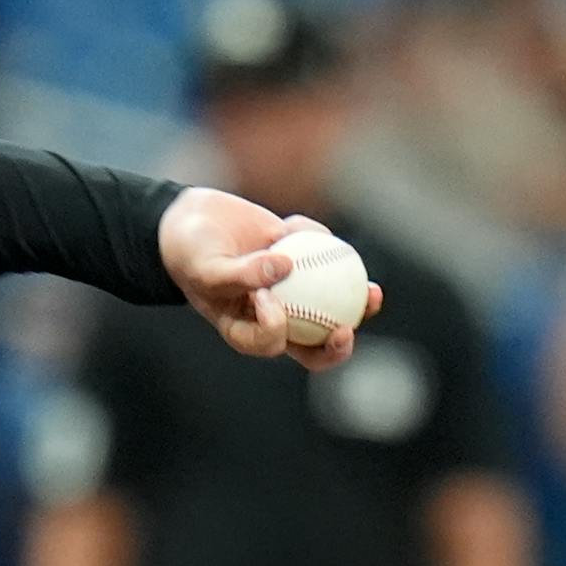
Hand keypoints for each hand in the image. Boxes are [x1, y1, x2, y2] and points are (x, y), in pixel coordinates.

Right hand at [157, 188, 382, 370]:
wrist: (192, 219)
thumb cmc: (191, 252)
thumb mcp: (207, 266)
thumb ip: (242, 273)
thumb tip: (286, 268)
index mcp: (247, 330)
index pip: (270, 343)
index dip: (277, 330)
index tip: (266, 298)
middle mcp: (274, 317)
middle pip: (312, 343)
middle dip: (336, 346)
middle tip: (346, 329)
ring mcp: (293, 291)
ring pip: (332, 306)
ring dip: (357, 304)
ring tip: (374, 293)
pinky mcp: (304, 261)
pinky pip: (322, 255)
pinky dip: (314, 236)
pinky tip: (293, 223)